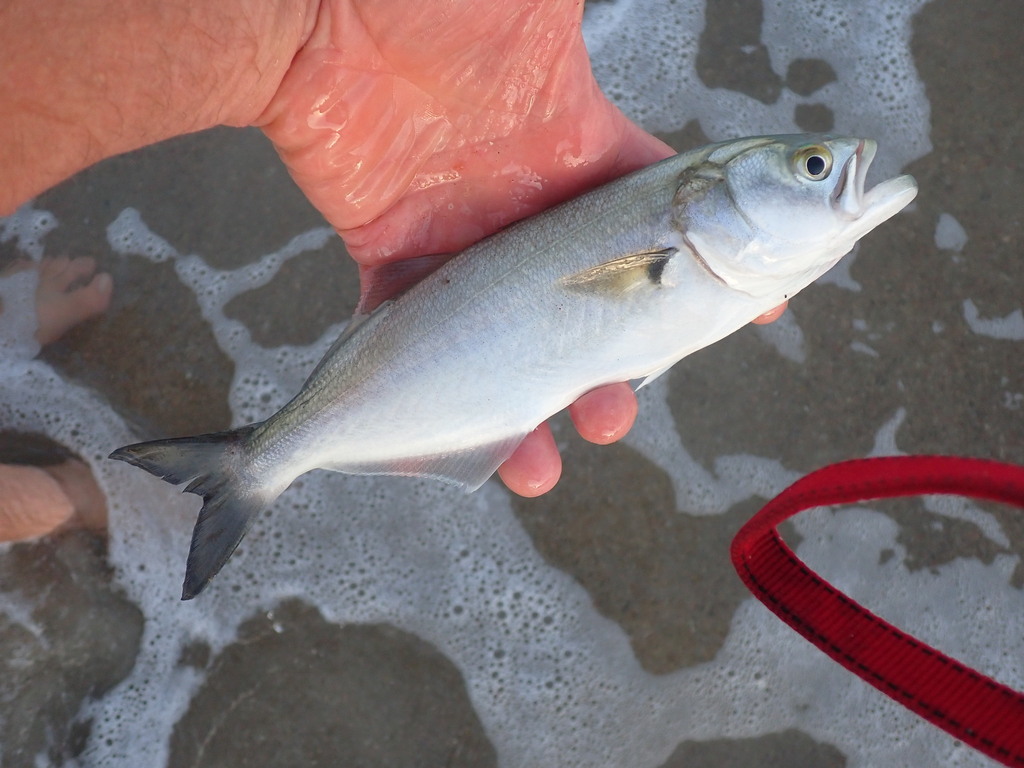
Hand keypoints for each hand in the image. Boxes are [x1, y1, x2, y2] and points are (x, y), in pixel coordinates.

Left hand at [257, 0, 681, 495]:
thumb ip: (604, 45)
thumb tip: (682, 85)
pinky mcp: (396, 260)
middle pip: (589, 305)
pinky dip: (435, 395)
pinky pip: (417, 341)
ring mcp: (462, 240)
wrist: (321, 16)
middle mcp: (525, 204)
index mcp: (576, 150)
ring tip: (544, 465)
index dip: (713, 262)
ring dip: (534, 411)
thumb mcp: (544, 10)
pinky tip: (471, 445)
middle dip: (615, 371)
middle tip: (616, 412)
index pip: (663, 214)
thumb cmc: (438, 3)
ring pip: (510, 344)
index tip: (756, 308)